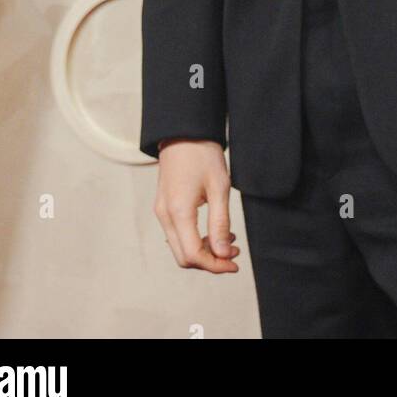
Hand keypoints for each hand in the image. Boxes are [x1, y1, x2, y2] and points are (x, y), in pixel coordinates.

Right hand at [153, 139, 240, 272]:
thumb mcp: (219, 187)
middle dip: (210, 261)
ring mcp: (161, 211)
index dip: (215, 265)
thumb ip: (220, 223)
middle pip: (184, 257)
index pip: (193, 255)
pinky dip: (196, 240)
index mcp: (178, 211)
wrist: (183, 131)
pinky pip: (177, 234)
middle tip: (234, 254)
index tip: (235, 262)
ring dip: (204, 251)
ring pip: (180, 247)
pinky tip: (215, 230)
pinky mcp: (164, 206)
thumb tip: (222, 254)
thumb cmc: (203, 154)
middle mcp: (164, 215)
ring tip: (229, 241)